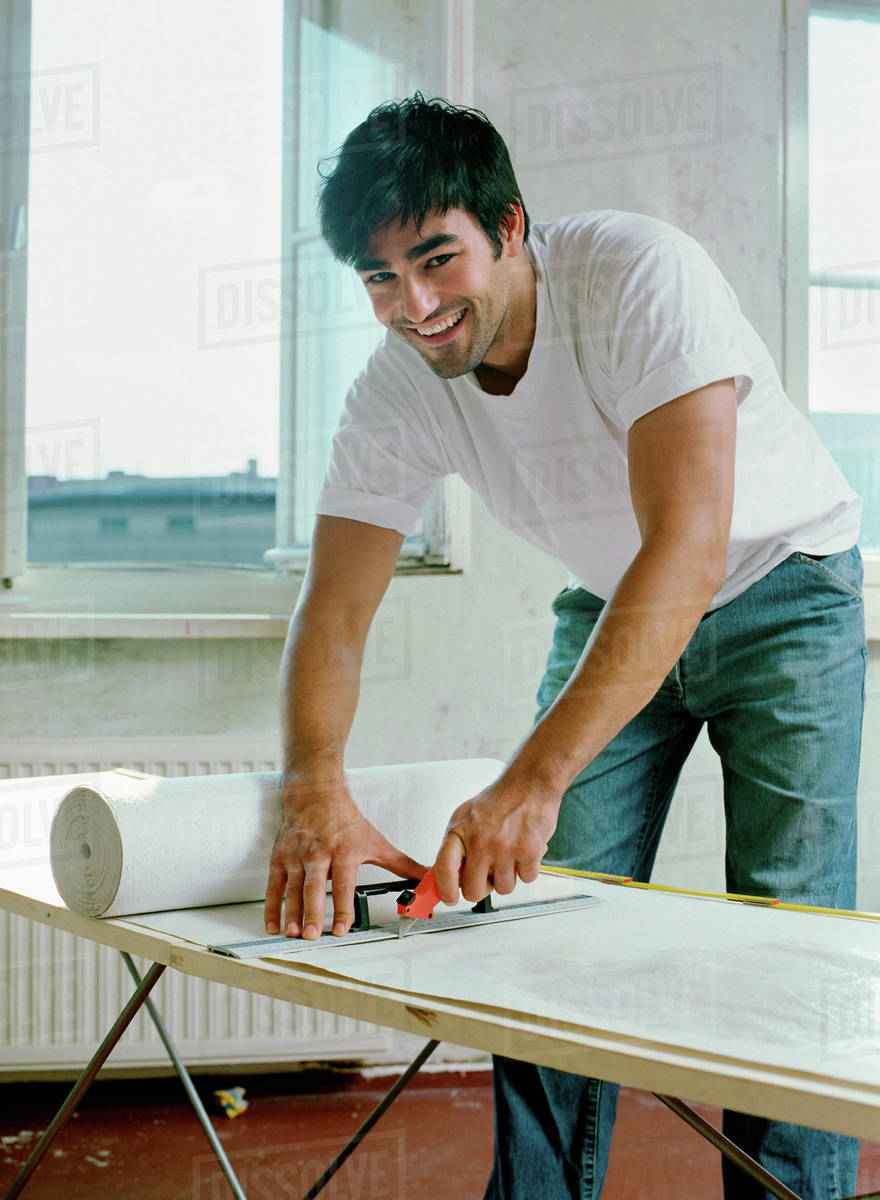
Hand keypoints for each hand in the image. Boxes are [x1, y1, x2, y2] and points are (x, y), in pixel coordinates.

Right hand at [264, 771, 425, 938]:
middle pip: (314, 887)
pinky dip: (272, 906)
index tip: (341, 928)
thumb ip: (401, 864)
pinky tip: (273, 924)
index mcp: (344, 851)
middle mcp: (319, 853)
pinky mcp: (280, 857)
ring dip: (291, 912)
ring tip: (293, 932)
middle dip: (312, 912)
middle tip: (311, 934)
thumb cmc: (346, 820)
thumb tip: (425, 876)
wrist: (316, 794)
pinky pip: (274, 885)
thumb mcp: (376, 841)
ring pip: (293, 888)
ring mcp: (297, 855)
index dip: (342, 908)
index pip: (343, 884)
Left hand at [433, 773, 560, 904]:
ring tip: (509, 854)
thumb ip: (457, 845)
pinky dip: (527, 869)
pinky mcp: (528, 851)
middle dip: (482, 888)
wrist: (529, 784)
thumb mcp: (467, 817)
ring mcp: (504, 848)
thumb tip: (449, 874)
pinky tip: (524, 850)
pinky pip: (526, 879)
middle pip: (474, 890)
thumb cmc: (499, 800)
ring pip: (503, 888)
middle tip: (488, 874)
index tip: (449, 898)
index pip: (443, 870)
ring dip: (508, 877)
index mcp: (460, 831)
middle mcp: (480, 841)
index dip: (445, 890)